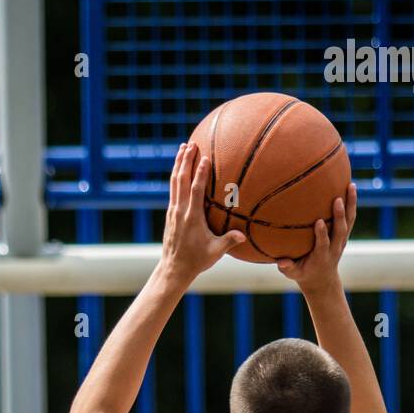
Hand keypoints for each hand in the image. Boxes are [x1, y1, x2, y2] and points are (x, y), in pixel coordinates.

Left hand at [159, 142, 245, 286]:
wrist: (173, 269)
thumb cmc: (196, 261)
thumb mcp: (215, 252)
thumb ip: (229, 242)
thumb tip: (243, 236)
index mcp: (192, 218)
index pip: (195, 191)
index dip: (200, 174)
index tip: (204, 158)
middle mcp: (180, 211)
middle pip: (181, 180)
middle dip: (185, 161)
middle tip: (191, 144)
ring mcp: (173, 211)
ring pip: (174, 182)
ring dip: (178, 164)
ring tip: (183, 148)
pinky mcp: (170, 214)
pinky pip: (172, 189)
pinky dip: (176, 176)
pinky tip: (179, 168)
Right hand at [276, 182, 356, 293]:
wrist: (322, 279)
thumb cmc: (303, 273)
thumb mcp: (294, 274)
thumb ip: (287, 268)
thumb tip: (281, 261)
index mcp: (322, 257)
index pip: (324, 244)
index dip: (322, 234)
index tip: (319, 221)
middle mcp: (334, 248)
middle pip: (340, 231)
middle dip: (340, 216)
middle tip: (338, 199)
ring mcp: (341, 240)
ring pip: (349, 221)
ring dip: (351, 204)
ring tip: (351, 185)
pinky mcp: (344, 235)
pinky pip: (350, 218)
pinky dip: (351, 203)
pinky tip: (350, 186)